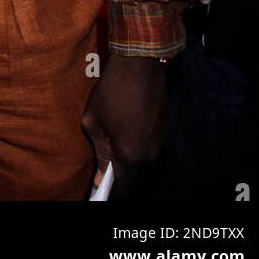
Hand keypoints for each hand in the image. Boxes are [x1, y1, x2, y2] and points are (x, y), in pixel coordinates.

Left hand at [81, 52, 167, 198]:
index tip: (100, 190)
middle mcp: (151, 156)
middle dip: (119, 175)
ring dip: (128, 159)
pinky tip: (124, 131)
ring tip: (111, 142)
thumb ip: (99, 150)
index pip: (123, 188)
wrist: (141, 66)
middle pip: (134, 176)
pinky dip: (137, 147)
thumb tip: (101, 176)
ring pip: (143, 163)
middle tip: (102, 163)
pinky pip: (149, 149)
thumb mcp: (94, 120)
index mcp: (131, 157)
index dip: (110, 192)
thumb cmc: (112, 92)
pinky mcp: (165, 133)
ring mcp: (161, 145)